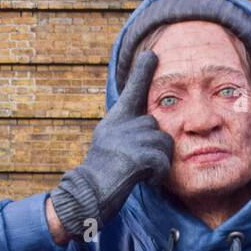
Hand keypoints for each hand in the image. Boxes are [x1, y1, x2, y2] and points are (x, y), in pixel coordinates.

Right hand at [49, 50, 173, 238]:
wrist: (86, 196)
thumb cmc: (102, 176)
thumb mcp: (110, 145)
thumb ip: (127, 131)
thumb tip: (151, 125)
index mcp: (114, 121)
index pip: (132, 91)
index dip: (142, 72)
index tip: (151, 54)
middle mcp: (119, 125)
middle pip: (157, 127)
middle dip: (156, 148)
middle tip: (138, 165)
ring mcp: (127, 139)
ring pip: (164, 143)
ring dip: (158, 162)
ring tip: (139, 173)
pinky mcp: (136, 156)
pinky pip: (163, 162)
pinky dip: (158, 175)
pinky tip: (144, 181)